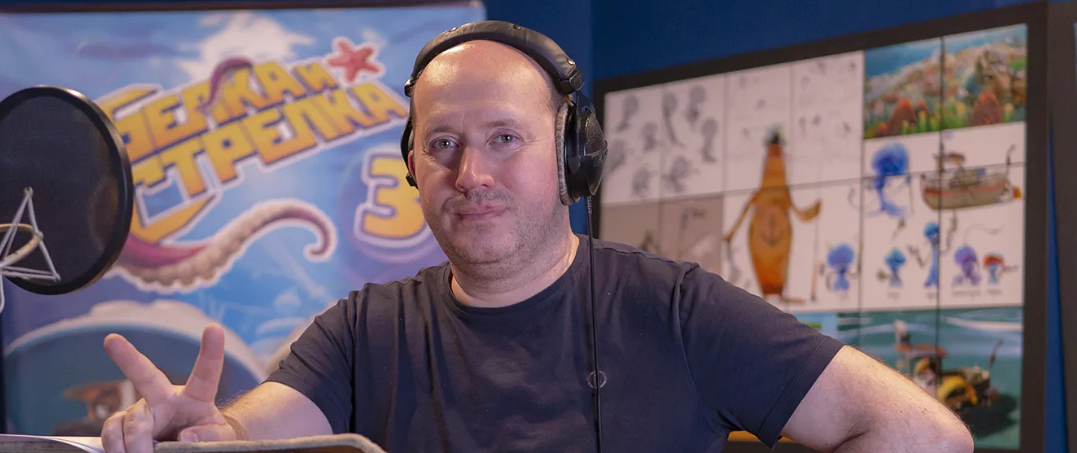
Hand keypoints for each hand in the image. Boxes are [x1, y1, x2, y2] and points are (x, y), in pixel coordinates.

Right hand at [100, 323, 236, 452]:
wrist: (185, 448)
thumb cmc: (207, 437)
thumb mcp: (221, 438)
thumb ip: (210, 436)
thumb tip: (186, 436)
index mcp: (197, 397)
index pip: (206, 374)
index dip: (211, 352)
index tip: (214, 328)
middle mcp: (166, 398)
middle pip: (146, 377)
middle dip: (129, 357)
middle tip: (111, 339)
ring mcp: (142, 410)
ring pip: (131, 419)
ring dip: (133, 442)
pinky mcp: (123, 425)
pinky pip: (112, 432)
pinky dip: (115, 446)